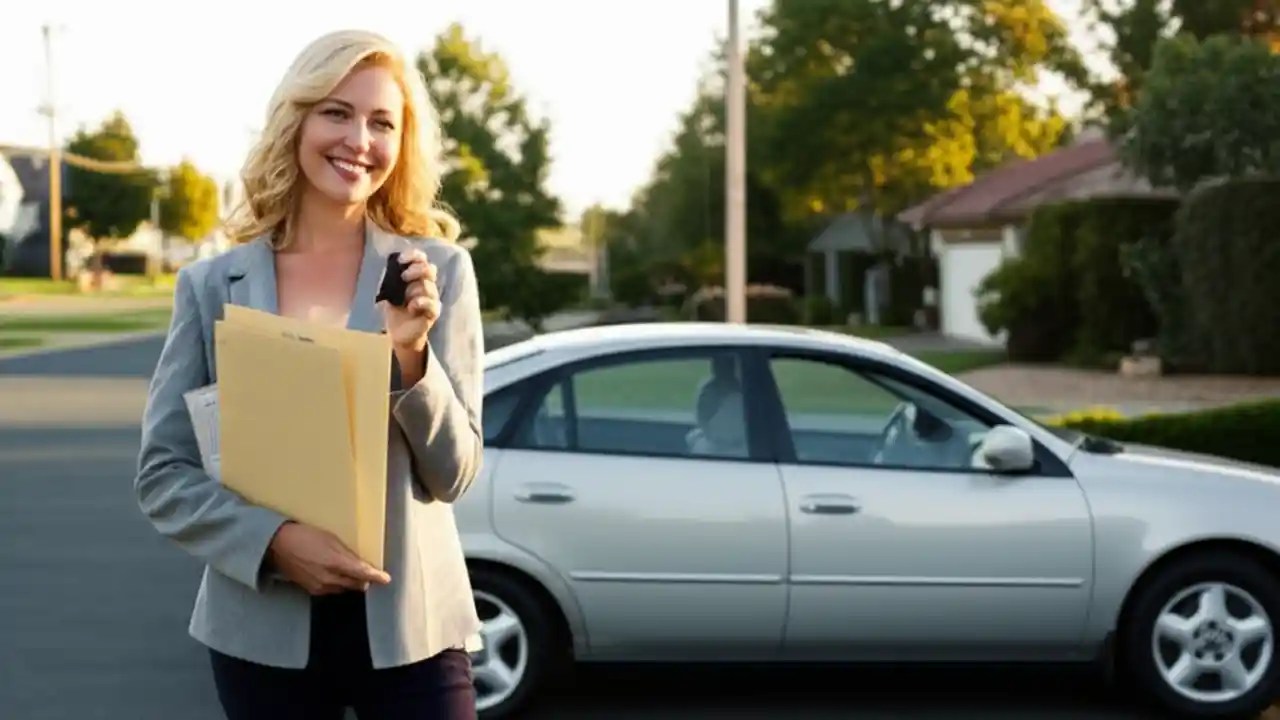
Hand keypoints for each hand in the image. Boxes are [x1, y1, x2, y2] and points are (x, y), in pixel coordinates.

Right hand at [267, 522, 390, 594]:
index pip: (363, 574)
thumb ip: (347, 554)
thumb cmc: (304, 536)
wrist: (277, 545)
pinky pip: (332, 590)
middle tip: (367, 570)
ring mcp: (320, 587)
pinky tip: (332, 572)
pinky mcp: (312, 590)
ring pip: (345, 588)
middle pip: (356, 584)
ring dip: (350, 581)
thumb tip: (361, 563)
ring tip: (345, 568)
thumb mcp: (330, 539)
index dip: (376, 577)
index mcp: (335, 563)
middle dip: (364, 579)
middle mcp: (329, 579)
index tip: (386, 579)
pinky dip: (337, 583)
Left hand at [380, 249, 438, 351]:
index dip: (414, 256)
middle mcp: (427, 285)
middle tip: (403, 277)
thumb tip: (391, 265)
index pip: (422, 259)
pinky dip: (421, 303)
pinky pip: (432, 304)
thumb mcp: (390, 291)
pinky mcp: (433, 312)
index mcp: (417, 277)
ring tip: (405, 299)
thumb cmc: (396, 309)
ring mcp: (432, 298)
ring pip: (428, 286)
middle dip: (416, 270)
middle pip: (430, 269)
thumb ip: (392, 277)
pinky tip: (411, 307)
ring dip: (414, 290)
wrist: (400, 332)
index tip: (401, 260)